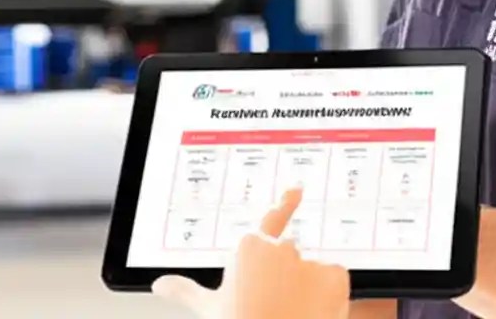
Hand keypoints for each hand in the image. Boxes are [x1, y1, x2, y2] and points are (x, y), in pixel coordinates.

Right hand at [153, 187, 350, 318]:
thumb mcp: (209, 310)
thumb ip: (186, 290)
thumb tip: (160, 284)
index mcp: (250, 248)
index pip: (272, 219)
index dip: (286, 203)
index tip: (297, 189)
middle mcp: (281, 247)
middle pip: (290, 257)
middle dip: (287, 276)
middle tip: (277, 305)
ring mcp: (310, 260)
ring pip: (313, 272)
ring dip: (307, 289)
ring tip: (293, 315)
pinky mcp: (335, 276)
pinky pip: (335, 283)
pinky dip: (330, 297)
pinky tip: (314, 313)